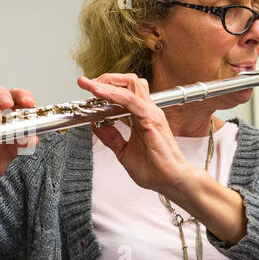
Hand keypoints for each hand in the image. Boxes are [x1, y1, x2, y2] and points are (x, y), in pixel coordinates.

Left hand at [78, 73, 189, 195]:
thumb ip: (111, 138)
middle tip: (86, 84)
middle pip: (129, 81)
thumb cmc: (155, 170)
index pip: (126, 91)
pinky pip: (129, 100)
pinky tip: (98, 93)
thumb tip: (96, 126)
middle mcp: (148, 111)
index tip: (87, 88)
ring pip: (129, 85)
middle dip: (105, 78)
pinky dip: (112, 94)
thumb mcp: (124, 152)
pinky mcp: (151, 119)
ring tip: (89, 85)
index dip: (106, 86)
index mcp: (143, 116)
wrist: (171, 181)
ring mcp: (151, 113)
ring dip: (107, 82)